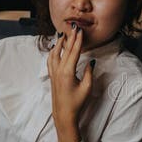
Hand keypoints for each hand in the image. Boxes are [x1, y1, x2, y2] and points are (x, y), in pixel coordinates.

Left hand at [48, 26, 94, 141]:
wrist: (63, 114)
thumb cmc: (77, 103)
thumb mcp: (87, 88)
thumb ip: (89, 73)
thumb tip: (91, 61)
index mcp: (68, 72)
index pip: (74, 52)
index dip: (78, 40)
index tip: (80, 31)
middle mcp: (59, 70)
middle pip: (65, 50)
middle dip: (69, 38)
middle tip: (73, 27)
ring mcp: (54, 73)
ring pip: (54, 53)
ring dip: (59, 43)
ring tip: (62, 34)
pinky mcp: (52, 77)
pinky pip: (50, 60)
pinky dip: (53, 52)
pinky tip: (54, 49)